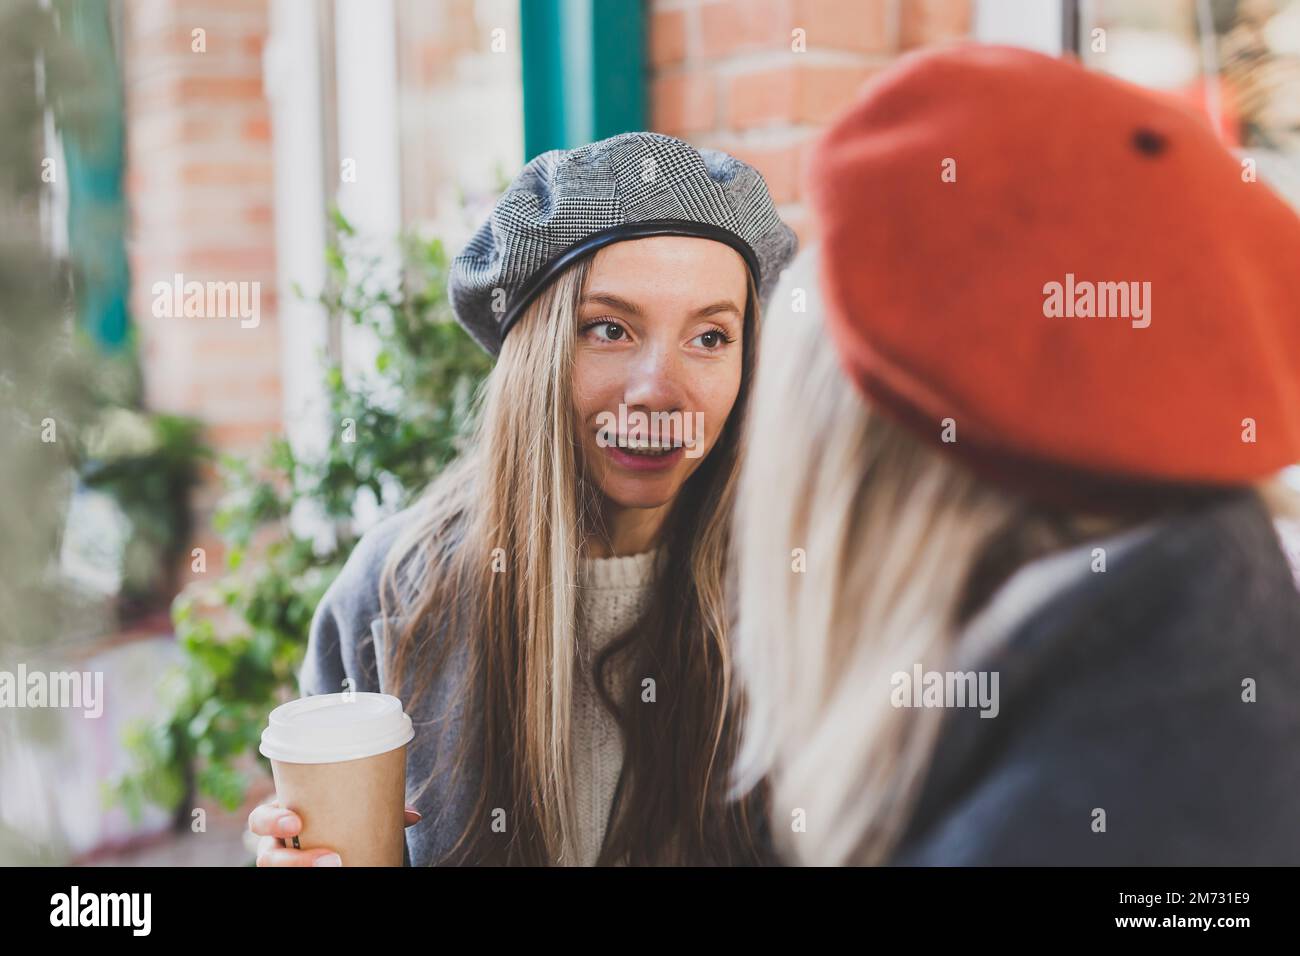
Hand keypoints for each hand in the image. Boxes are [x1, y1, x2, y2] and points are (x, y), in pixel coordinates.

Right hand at [250, 799, 421, 865]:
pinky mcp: (294, 872)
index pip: (260, 819)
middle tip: (331, 859)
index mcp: (281, 818)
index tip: (297, 821)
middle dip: (293, 861)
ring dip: (301, 872)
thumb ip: (373, 808)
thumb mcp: (345, 808)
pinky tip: (337, 873)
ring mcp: (283, 862)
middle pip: (267, 857)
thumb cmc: (335, 816)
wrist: (331, 835)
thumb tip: (413, 815)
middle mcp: (275, 845)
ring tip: (337, 868)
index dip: (272, 821)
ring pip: (275, 871)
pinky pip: (292, 880)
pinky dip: (307, 877)